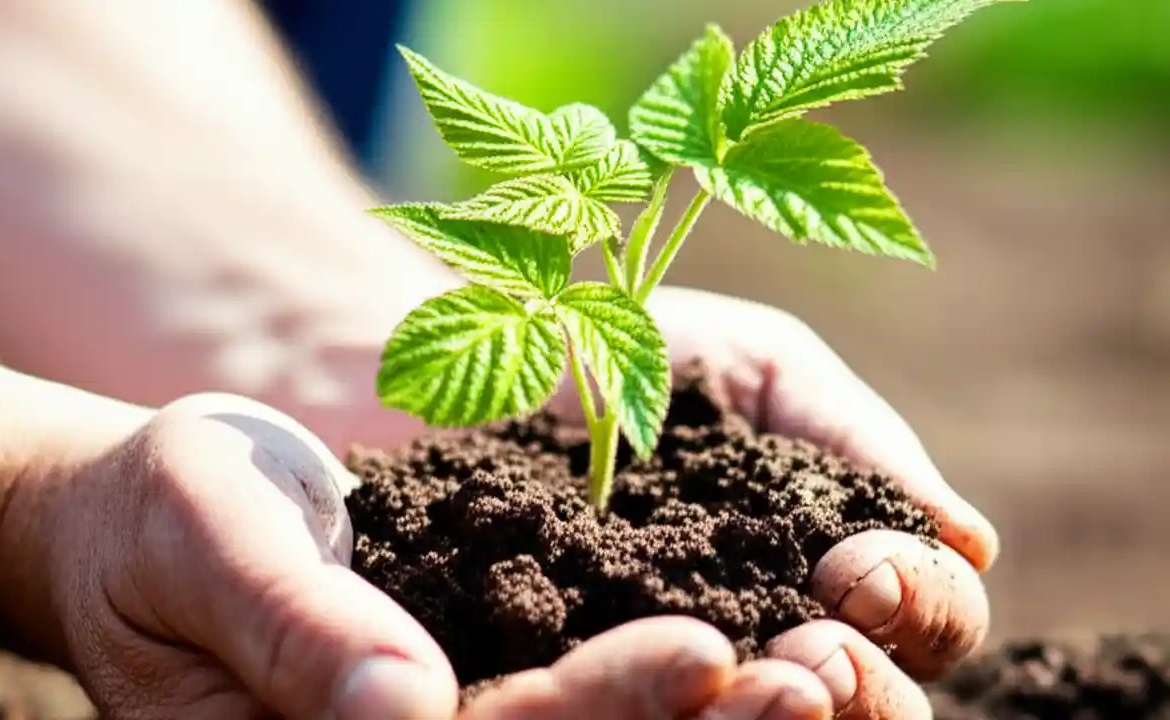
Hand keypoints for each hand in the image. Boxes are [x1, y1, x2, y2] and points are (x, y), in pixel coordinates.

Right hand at [4, 392, 830, 719]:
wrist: (162, 515)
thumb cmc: (164, 520)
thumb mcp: (207, 541)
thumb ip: (291, 625)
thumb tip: (398, 710)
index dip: (601, 711)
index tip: (707, 652)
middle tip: (821, 682)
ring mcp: (463, 719)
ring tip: (836, 663)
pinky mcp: (501, 677)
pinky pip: (603, 691)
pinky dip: (697, 680)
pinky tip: (785, 633)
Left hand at [458, 287, 994, 719]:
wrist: (464, 347)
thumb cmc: (622, 342)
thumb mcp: (755, 366)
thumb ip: (854, 442)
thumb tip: (970, 543)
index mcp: (819, 562)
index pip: (921, 619)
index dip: (915, 607)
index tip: (854, 566)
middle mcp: (759, 631)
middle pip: (866, 707)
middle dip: (863, 690)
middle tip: (814, 651)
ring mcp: (661, 666)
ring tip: (747, 679)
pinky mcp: (567, 682)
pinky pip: (624, 719)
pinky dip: (648, 714)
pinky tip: (644, 686)